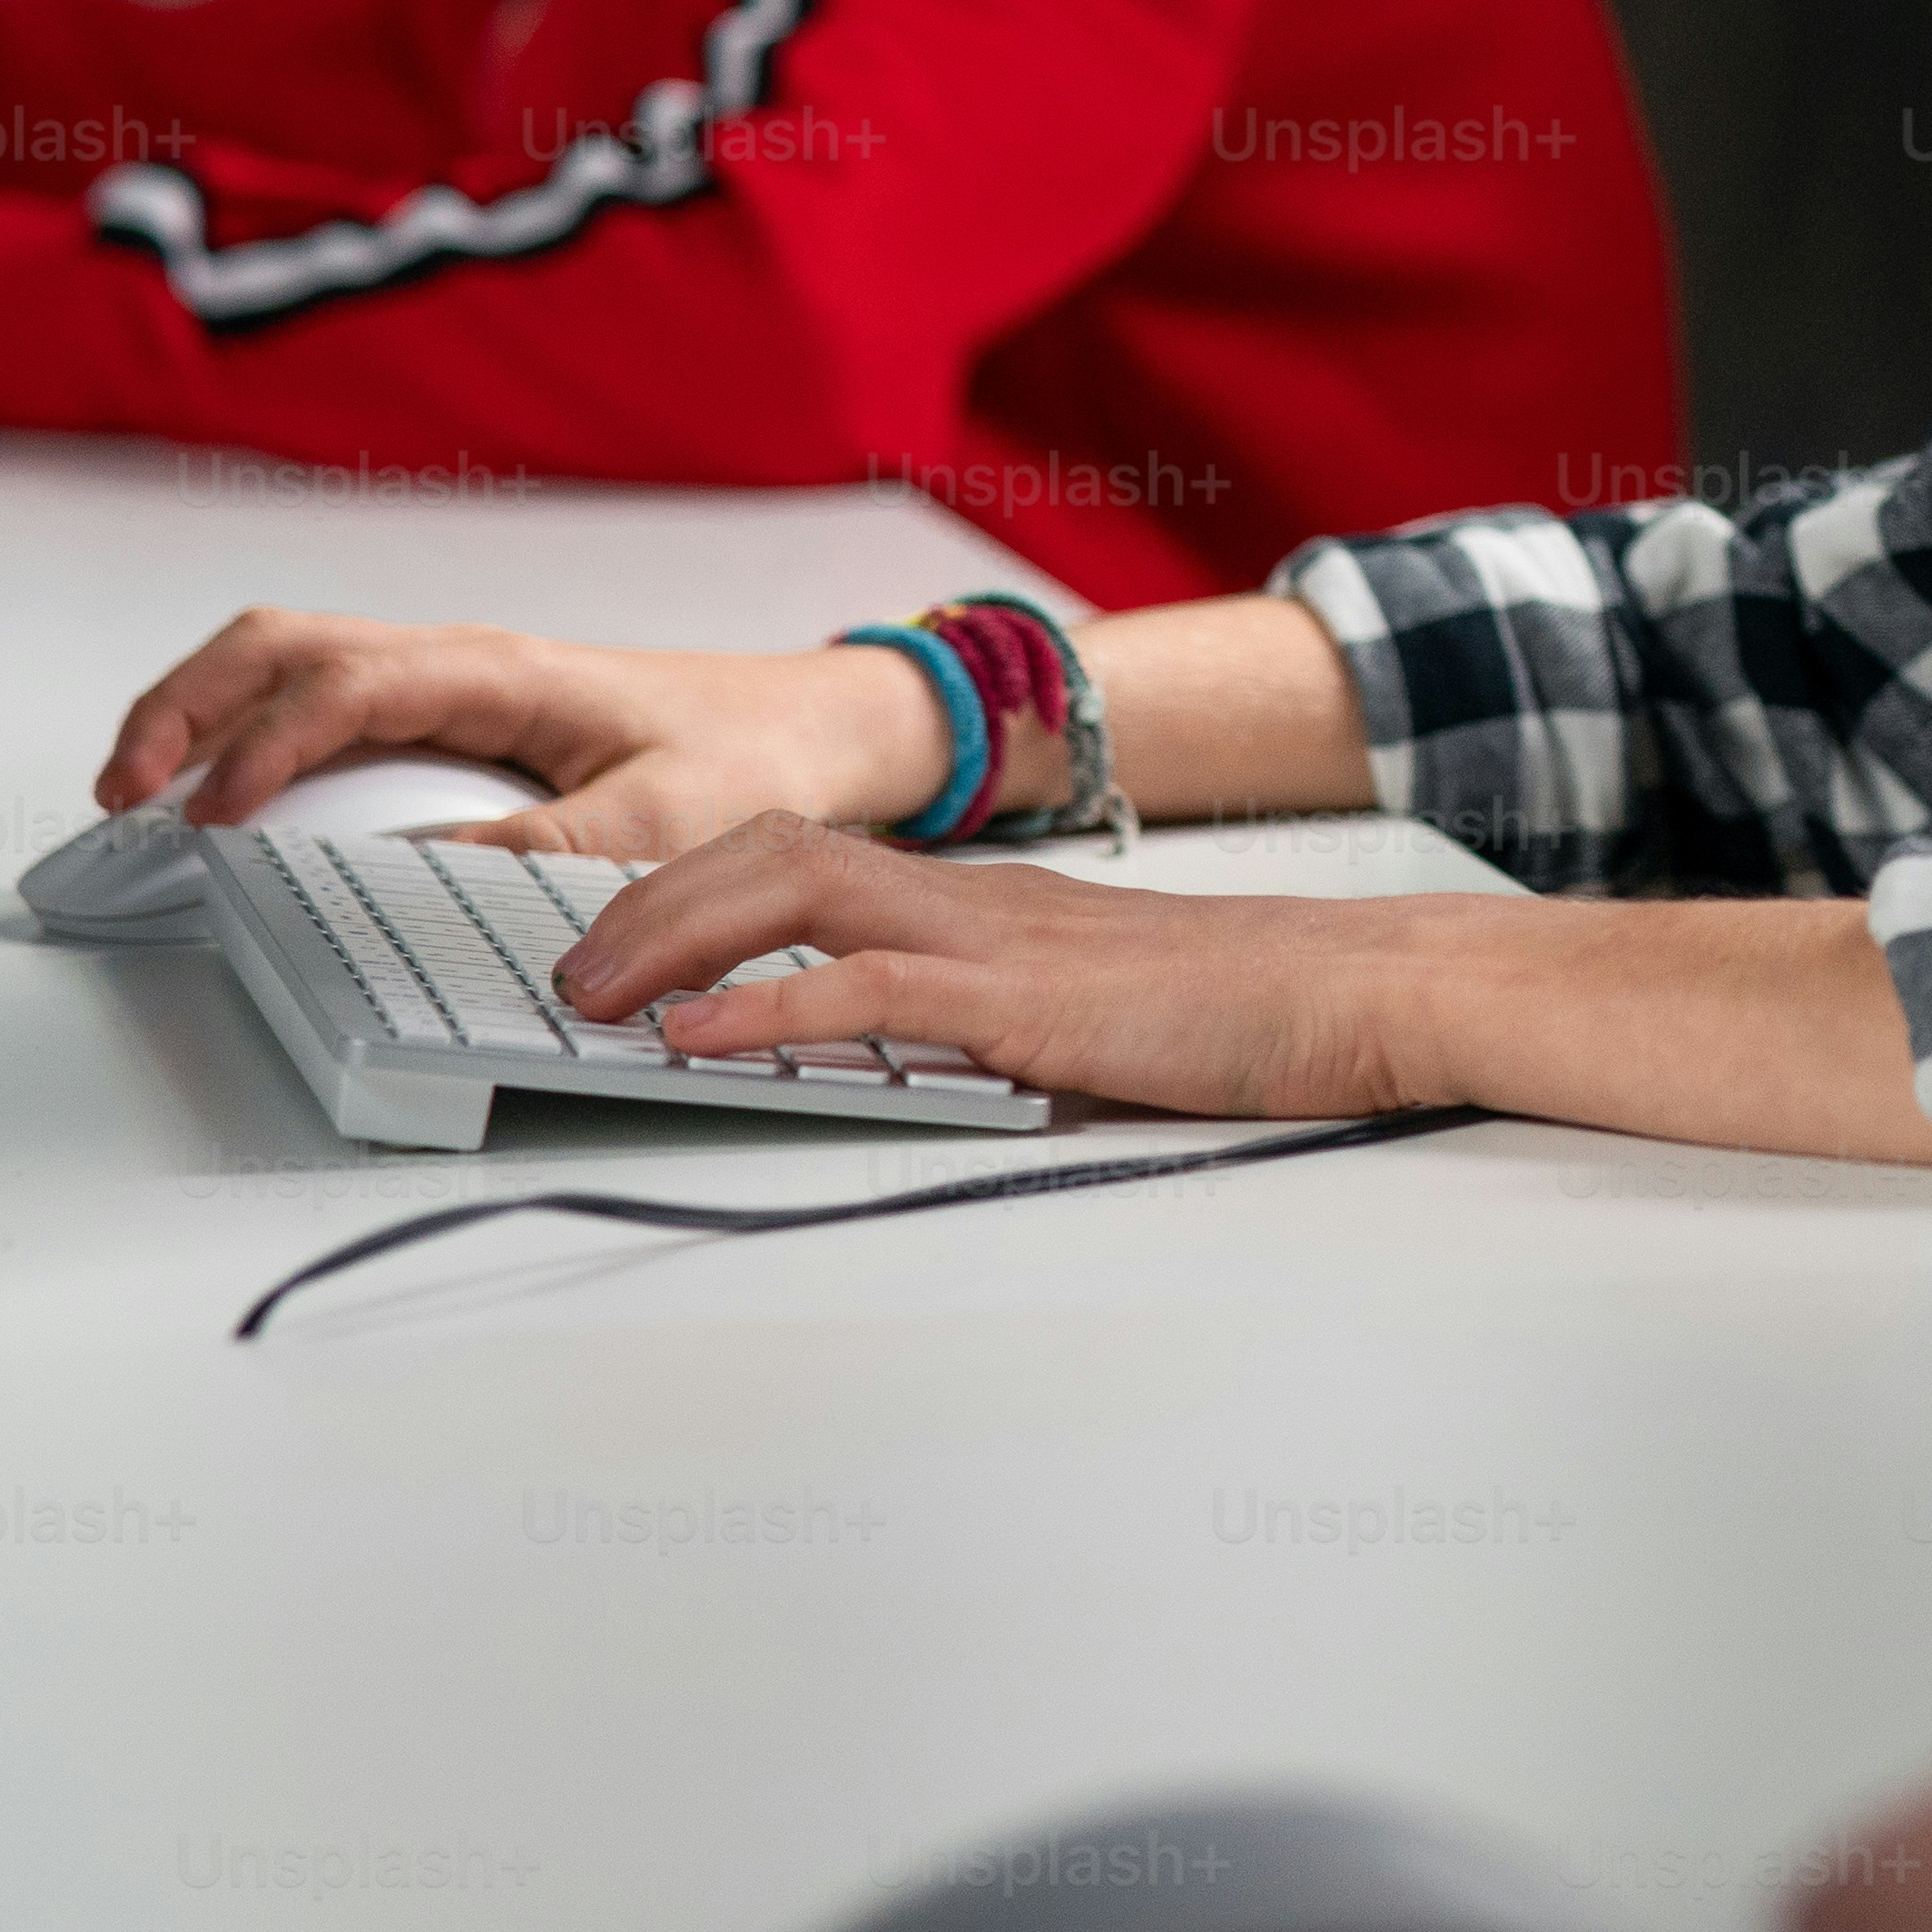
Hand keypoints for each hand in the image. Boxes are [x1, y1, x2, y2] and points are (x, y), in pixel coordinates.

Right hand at [99, 608, 959, 853]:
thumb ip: (543, 851)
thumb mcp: (661, 820)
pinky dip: (247, 732)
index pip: (347, 686)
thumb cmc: (748, 758)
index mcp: (502, 672)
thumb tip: (417, 876)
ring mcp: (448, 683)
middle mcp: (461, 661)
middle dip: (187, 707)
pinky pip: (323, 704)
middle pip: (282, 647)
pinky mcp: (449, 715)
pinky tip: (215, 791)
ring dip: (202, 712)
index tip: (212, 815)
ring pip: (288, 663)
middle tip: (122, 789)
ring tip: (137, 788)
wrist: (811, 730)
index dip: (265, 745)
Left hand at [551, 824, 1465, 1120]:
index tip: (613, 940)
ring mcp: (997, 940)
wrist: (1363, 988)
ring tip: (595, 994)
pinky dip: (765, 1008)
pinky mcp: (1029, 998)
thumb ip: (1000, 1035)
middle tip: (568, 970)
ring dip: (673, 935)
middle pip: (768, 848)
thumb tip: (913, 1083)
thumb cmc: (1253, 1012)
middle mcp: (972, 898)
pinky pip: (870, 986)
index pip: (804, 856)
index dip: (691, 887)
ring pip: (794, 887)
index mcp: (982, 903)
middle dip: (645, 901)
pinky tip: (697, 1040)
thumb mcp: (1093, 1016)